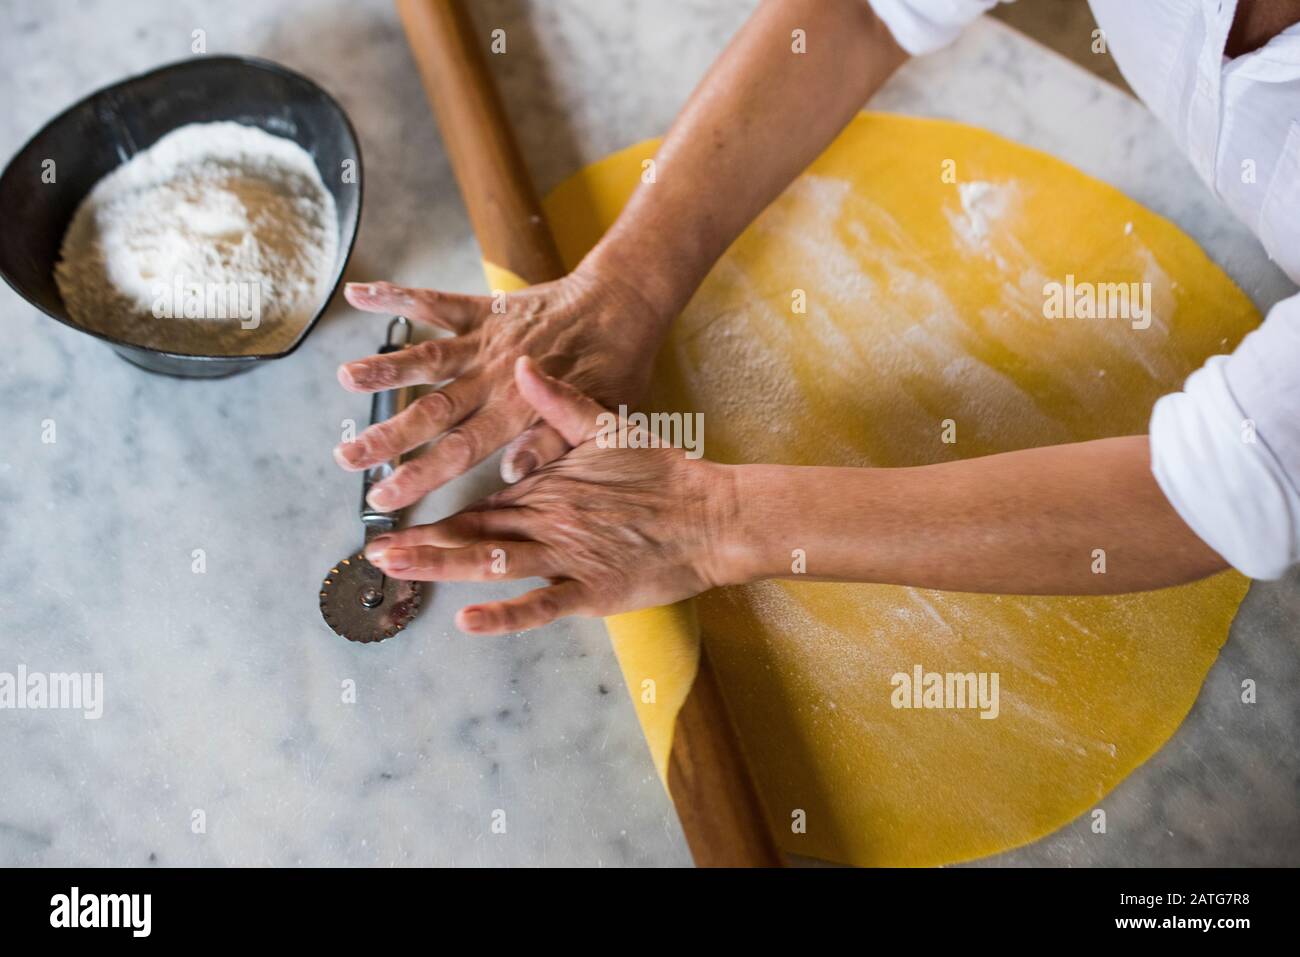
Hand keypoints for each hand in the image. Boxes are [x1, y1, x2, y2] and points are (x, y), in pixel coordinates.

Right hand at [333, 263, 670, 510]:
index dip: (419, 476)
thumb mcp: (596, 420)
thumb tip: (508, 471)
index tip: (384, 498)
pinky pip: (434, 302)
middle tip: (346, 458)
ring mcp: (485, 343)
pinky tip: (359, 295)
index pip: (458, 452)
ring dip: (385, 369)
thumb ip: (549, 443)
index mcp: (516, 413)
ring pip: (426, 359)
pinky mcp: (484, 310)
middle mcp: (493, 380)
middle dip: (387, 438)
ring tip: (346, 379)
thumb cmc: (611, 369)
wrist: (621, 307)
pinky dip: (396, 296)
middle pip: (431, 413)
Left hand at [362, 357, 739, 634]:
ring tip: (397, 573)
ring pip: (494, 564)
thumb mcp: (609, 427)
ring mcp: (567, 557)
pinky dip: (505, 614)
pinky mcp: (593, 591)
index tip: (391, 517)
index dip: (432, 512)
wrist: (711, 513)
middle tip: (372, 553)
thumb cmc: (663, 473)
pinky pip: (543, 605)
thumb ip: (559, 402)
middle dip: (419, 544)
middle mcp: (548, 521)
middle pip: (472, 535)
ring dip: (442, 568)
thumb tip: (522, 365)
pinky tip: (467, 621)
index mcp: (546, 486)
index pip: (477, 503)